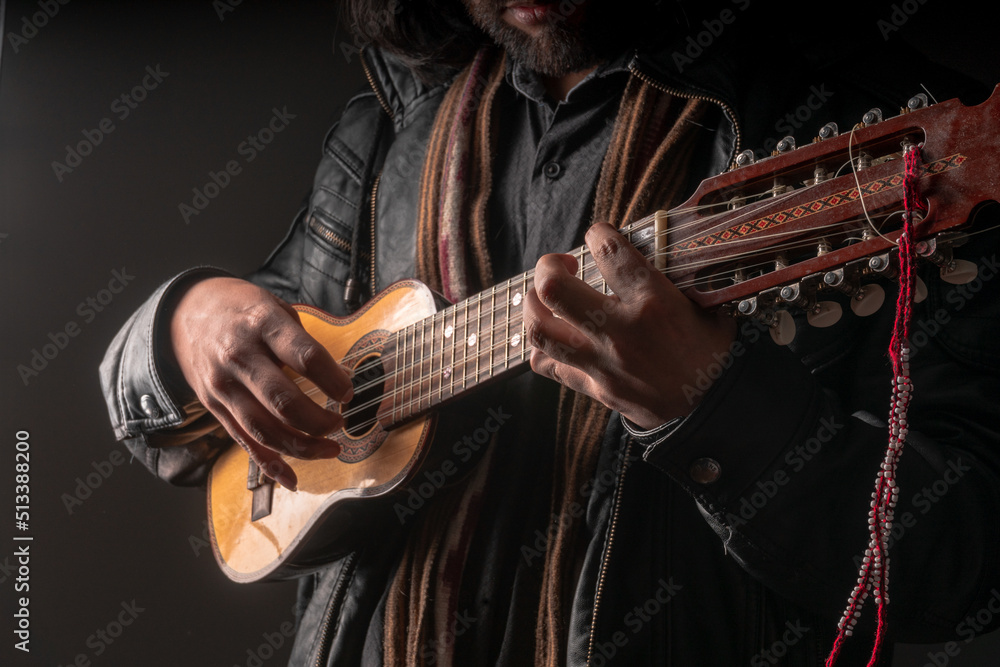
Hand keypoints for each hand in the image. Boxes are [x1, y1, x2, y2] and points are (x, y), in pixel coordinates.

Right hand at [168, 277, 352, 490]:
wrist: (185, 315)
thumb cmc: (242, 311)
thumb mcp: (274, 307)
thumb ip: (301, 340)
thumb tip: (335, 378)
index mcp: (263, 325)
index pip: (304, 356)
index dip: (332, 379)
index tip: (348, 392)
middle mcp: (240, 357)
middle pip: (283, 401)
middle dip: (318, 421)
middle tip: (340, 422)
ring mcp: (224, 385)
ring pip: (265, 429)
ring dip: (302, 447)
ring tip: (331, 449)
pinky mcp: (215, 407)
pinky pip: (244, 442)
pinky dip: (270, 465)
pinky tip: (293, 479)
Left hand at [524, 222, 736, 429]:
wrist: (716, 408)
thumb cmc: (714, 352)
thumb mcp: (706, 305)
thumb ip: (676, 278)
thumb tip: (657, 246)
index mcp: (654, 303)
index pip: (609, 251)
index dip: (597, 233)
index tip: (599, 235)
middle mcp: (621, 332)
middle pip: (554, 290)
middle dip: (548, 267)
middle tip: (560, 265)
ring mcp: (603, 363)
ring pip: (540, 330)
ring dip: (534, 306)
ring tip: (544, 298)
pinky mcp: (596, 388)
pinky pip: (549, 366)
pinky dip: (542, 348)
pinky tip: (553, 334)